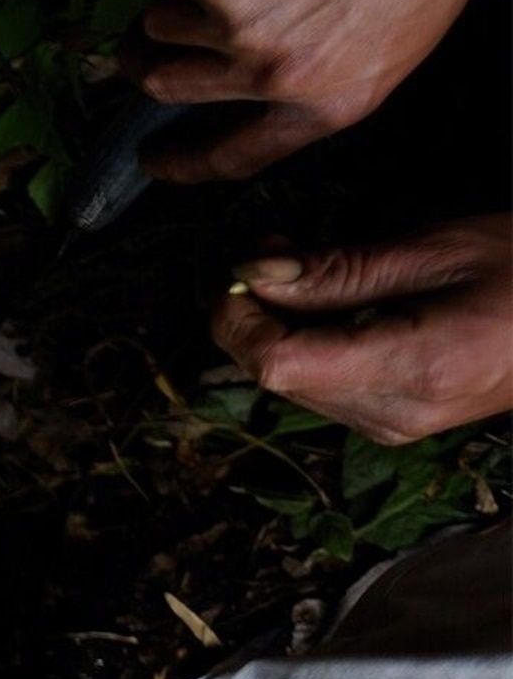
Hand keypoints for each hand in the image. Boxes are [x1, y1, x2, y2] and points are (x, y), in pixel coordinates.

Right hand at [135, 0, 512, 182]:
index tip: (150, 158)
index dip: (180, 162)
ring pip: (160, 23)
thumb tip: (240, 85)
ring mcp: (242, 30)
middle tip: (143, 39)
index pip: (231, 158)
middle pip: (168, 86)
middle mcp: (279, 80)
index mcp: (328, 107)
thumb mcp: (384, 48)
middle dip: (145, 60)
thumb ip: (311, 81)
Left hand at [212, 217, 512, 444]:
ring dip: (279, 328)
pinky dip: (308, 344)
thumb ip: (341, 270)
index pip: (279, 365)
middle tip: (272, 251)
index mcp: (414, 369)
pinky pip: (323, 388)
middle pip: (277, 378)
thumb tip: (252, 275)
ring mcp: (395, 427)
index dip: (240, 320)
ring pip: (293, 385)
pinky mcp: (395, 424)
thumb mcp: (437, 251)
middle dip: (254, 317)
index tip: (244, 267)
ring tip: (304, 267)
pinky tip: (331, 303)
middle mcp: (396, 414)